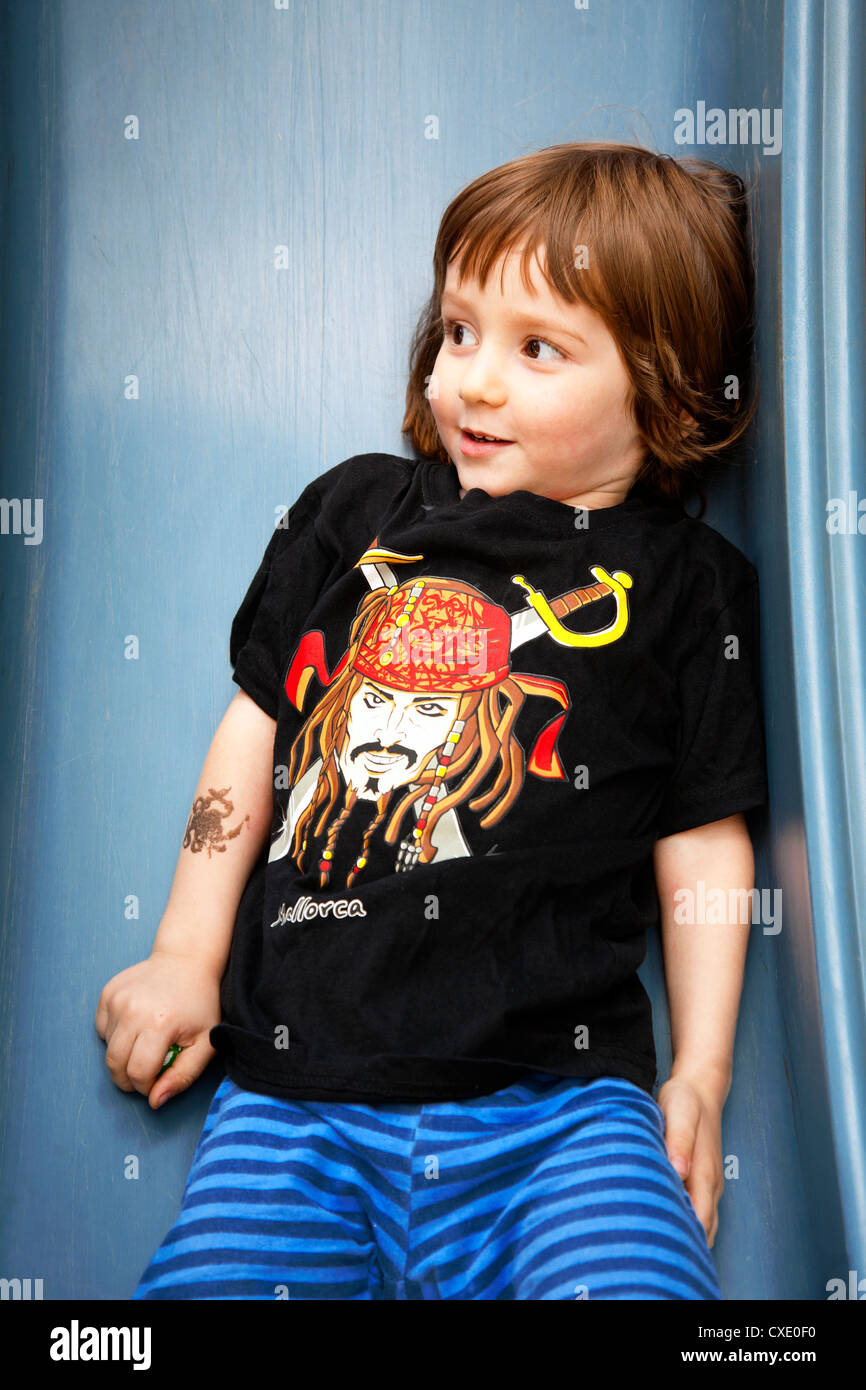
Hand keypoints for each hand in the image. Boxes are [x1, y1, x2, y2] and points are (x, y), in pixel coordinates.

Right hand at [95, 948, 221, 1108]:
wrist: (187, 960)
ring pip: (108, 1048)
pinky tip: (137, 1023)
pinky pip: (102, 1029)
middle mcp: (132, 1010)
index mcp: (159, 1024)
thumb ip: (183, 1076)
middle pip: (115, 1064)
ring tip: (146, 1041)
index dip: (146, 1087)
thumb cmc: (200, 1003)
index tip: (157, 1081)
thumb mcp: (205, 1042)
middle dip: (128, 1079)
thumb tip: (155, 1101)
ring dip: (124, 1055)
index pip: (138, 1074)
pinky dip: (116, 1035)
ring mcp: (117, 999)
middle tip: (145, 1072)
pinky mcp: (107, 993)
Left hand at [655, 1071, 725, 1247]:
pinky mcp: (702, 1182)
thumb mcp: (678, 1112)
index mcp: (704, 1173)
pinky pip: (699, 1212)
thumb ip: (679, 1141)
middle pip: (702, 1229)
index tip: (660, 1246)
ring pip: (702, 1223)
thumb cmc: (685, 1101)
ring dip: (686, 1236)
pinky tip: (669, 1226)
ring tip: (658, 1245)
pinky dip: (688, 1224)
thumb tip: (679, 1171)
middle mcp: (710, 1185)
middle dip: (682, 1244)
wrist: (700, 1088)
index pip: (698, 1220)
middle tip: (653, 1251)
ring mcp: (709, 1186)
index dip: (682, 1237)